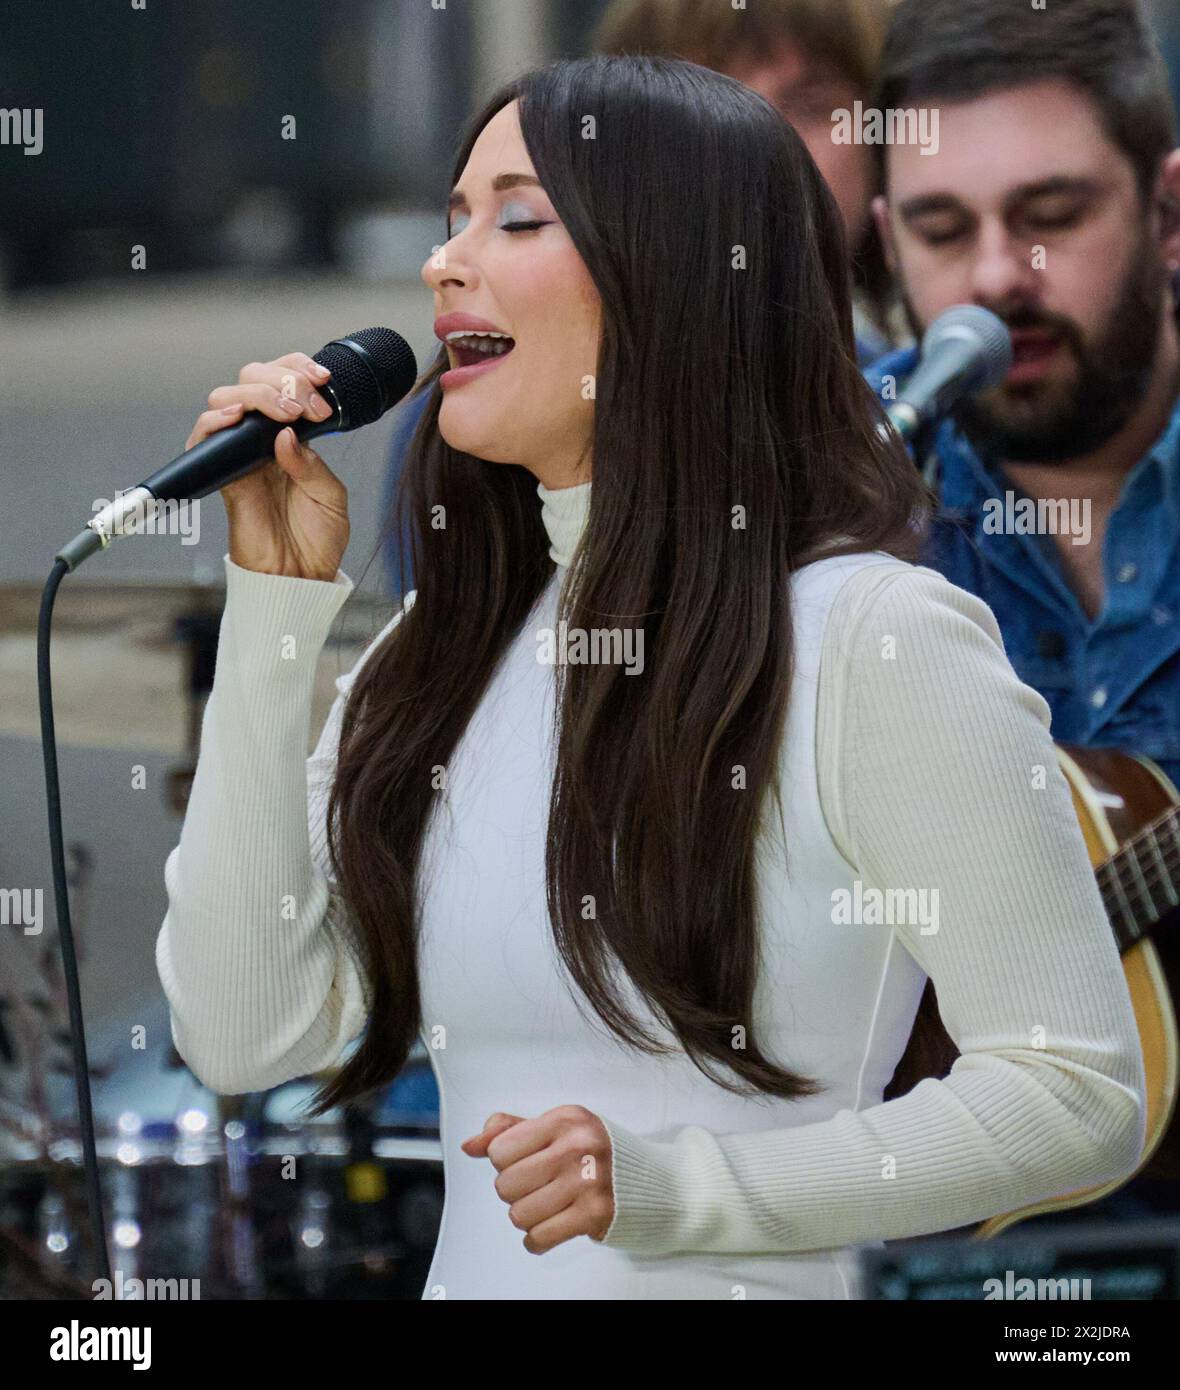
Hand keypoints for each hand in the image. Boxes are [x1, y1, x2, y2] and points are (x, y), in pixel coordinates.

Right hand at [188, 352, 349, 580]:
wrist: (301, 579)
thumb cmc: (317, 540)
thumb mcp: (331, 496)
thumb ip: (312, 463)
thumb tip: (284, 433)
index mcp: (292, 436)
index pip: (284, 382)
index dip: (298, 370)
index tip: (324, 379)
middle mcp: (262, 439)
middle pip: (251, 379)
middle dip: (282, 378)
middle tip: (308, 404)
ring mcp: (240, 454)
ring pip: (227, 398)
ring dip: (256, 393)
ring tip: (286, 412)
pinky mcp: (222, 474)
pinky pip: (203, 436)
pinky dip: (216, 419)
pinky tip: (239, 417)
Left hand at [461, 1104, 615, 1252]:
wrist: (652, 1183)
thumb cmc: (597, 1153)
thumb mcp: (559, 1128)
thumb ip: (511, 1130)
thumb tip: (470, 1145)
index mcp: (565, 1119)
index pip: (500, 1149)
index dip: (506, 1161)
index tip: (526, 1162)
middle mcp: (577, 1147)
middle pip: (506, 1184)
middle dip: (514, 1191)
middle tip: (538, 1186)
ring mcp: (587, 1181)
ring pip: (518, 1214)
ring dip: (527, 1216)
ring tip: (547, 1205)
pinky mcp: (594, 1215)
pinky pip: (538, 1237)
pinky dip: (537, 1239)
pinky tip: (550, 1226)